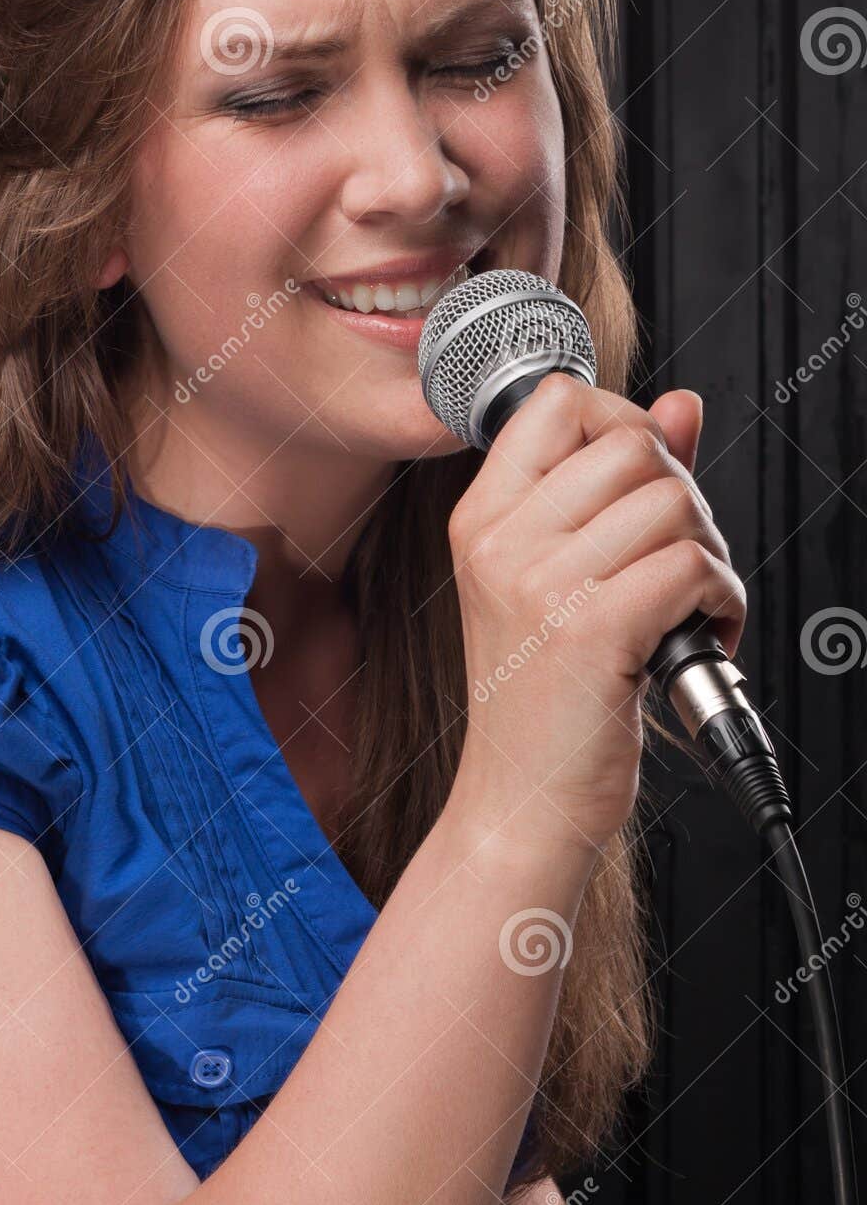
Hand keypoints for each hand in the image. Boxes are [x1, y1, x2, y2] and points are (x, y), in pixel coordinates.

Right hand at [446, 381, 745, 855]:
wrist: (522, 804)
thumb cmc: (543, 697)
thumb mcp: (558, 577)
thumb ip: (617, 485)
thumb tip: (681, 406)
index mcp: (483, 518)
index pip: (560, 400)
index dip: (625, 421)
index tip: (644, 479)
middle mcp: (502, 542)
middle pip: (634, 445)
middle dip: (683, 496)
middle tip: (674, 559)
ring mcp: (541, 584)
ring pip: (672, 502)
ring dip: (708, 552)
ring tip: (687, 604)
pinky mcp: (591, 630)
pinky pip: (692, 564)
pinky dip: (721, 599)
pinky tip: (700, 634)